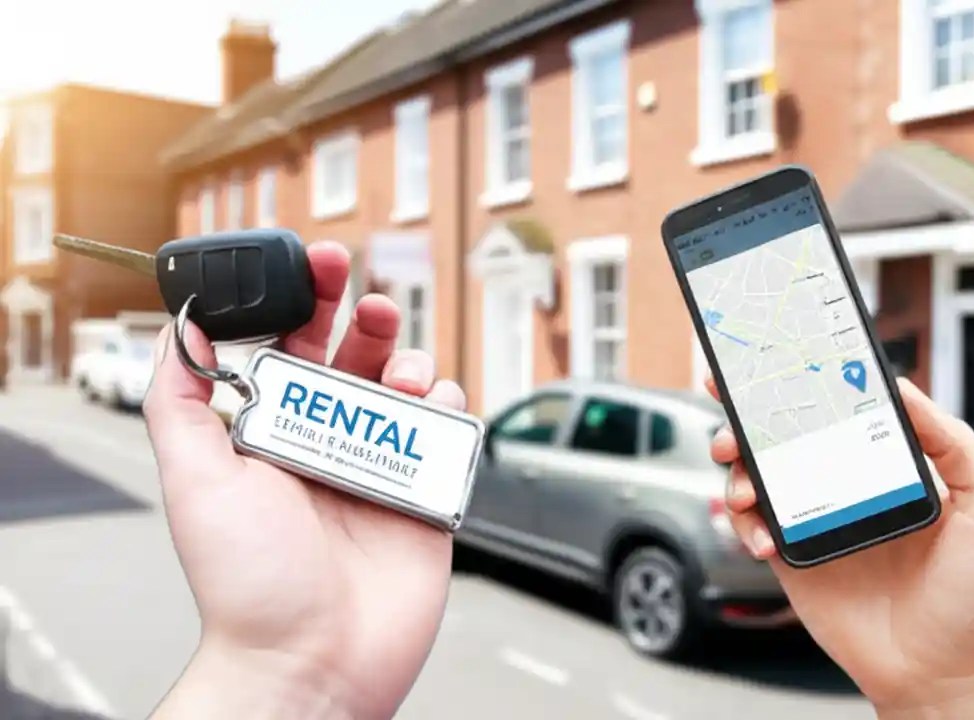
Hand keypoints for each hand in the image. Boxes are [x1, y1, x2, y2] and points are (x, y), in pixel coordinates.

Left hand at [146, 242, 462, 719]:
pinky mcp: (424, 498)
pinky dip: (449, 412)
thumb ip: (181, 399)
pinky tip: (434, 411)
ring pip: (409, 391)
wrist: (312, 659)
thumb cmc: (248, 584)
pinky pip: (448, 438)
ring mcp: (380, 471)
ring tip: (403, 378)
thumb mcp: (194, 478)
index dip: (308, 301)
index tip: (320, 261)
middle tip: (375, 306)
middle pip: (359, 359)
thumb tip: (181, 325)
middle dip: (370, 320)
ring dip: (411, 365)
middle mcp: (329, 446)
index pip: (294, 349)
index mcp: (275, 436)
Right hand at [707, 375, 973, 718]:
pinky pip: (751, 525)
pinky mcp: (793, 559)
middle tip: (733, 403)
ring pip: (757, 473)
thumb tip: (903, 390)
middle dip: (751, 411)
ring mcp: (817, 520)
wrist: (942, 673)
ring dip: (737, 465)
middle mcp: (848, 485)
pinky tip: (765, 535)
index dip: (809, 378)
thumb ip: (955, 444)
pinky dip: (744, 521)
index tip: (780, 355)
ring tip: (743, 480)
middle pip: (786, 432)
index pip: (843, 407)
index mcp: (890, 465)